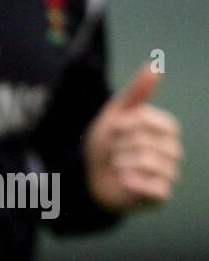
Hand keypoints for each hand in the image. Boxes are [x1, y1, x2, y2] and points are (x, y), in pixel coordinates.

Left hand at [84, 64, 181, 212]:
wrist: (87, 179)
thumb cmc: (104, 146)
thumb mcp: (116, 115)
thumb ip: (136, 92)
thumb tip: (154, 65)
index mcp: (166, 129)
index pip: (147, 119)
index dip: (124, 125)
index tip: (115, 131)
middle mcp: (173, 151)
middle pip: (143, 141)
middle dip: (118, 147)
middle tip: (114, 154)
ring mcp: (169, 174)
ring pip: (146, 161)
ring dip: (121, 164)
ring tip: (117, 168)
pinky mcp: (161, 195)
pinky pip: (152, 186)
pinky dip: (131, 183)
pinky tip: (124, 183)